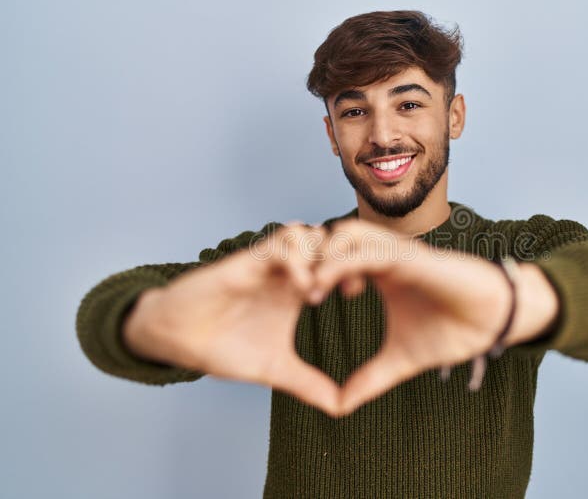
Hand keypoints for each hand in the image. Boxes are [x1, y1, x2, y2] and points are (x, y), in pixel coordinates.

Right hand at [123, 223, 343, 416]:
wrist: (177, 338)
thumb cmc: (222, 347)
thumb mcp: (273, 369)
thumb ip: (307, 383)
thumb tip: (340, 407)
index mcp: (298, 289)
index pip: (337, 263)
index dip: (354, 272)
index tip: (357, 297)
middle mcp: (287, 271)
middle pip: (330, 241)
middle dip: (345, 259)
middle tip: (350, 289)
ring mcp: (269, 264)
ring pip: (309, 234)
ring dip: (322, 257)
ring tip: (322, 292)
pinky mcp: (248, 261)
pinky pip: (282, 243)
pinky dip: (299, 261)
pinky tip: (302, 290)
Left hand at [308, 219, 515, 416]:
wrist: (492, 322)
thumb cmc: (452, 331)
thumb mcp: (401, 360)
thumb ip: (371, 378)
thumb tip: (340, 406)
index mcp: (379, 272)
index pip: (334, 257)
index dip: (311, 274)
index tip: (299, 304)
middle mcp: (385, 256)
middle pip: (332, 239)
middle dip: (309, 260)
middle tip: (298, 294)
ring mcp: (397, 253)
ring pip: (346, 234)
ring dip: (324, 257)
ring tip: (313, 291)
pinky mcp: (411, 257)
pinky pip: (370, 249)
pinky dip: (345, 263)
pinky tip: (335, 290)